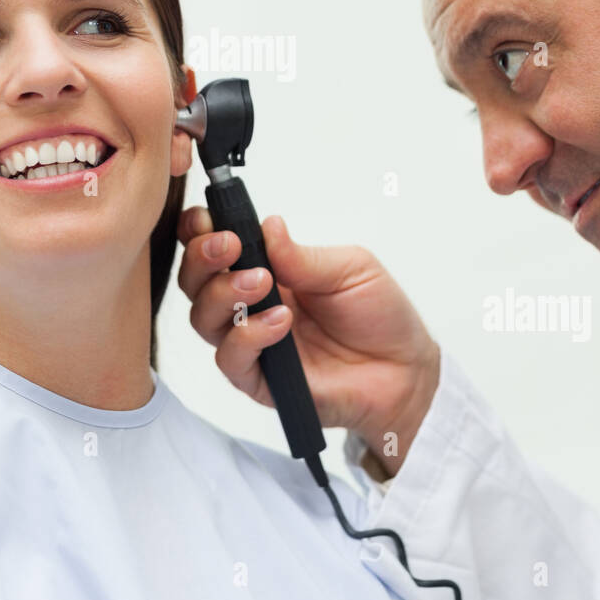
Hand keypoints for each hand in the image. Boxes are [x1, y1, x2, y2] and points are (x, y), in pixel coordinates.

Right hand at [176, 207, 440, 476]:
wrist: (405, 370)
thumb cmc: (378, 315)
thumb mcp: (349, 268)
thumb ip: (302, 254)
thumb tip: (267, 225)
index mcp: (266, 269)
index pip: (214, 248)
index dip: (199, 231)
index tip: (209, 219)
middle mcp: (250, 305)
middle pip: (194, 281)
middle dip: (202, 257)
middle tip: (230, 246)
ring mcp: (252, 343)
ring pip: (203, 319)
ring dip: (223, 293)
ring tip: (263, 282)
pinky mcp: (260, 380)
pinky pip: (231, 359)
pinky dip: (248, 335)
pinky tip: (279, 321)